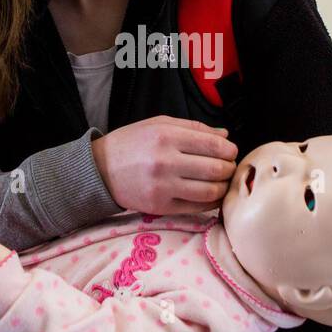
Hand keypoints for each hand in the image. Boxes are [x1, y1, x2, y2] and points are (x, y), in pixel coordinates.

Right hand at [92, 115, 236, 214]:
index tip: (230, 152)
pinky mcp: (160, 206)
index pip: (213, 145)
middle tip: (229, 167)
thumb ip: (193, 127)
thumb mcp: (158, 124)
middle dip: (229, 168)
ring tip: (221, 181)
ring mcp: (163, 187)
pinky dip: (210, 202)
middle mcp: (165, 162)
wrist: (100, 170)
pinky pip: (196, 207)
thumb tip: (225, 136)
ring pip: (210, 191)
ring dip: (223, 187)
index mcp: (166, 136)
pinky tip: (211, 195)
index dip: (229, 150)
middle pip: (215, 169)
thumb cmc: (131, 143)